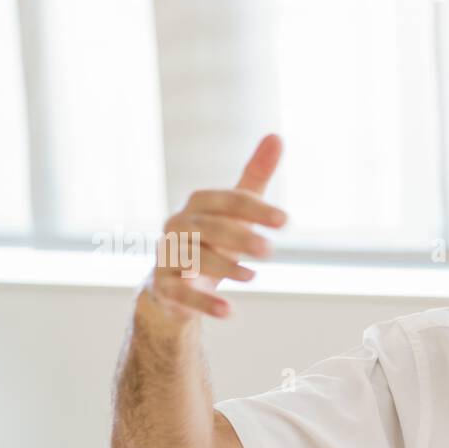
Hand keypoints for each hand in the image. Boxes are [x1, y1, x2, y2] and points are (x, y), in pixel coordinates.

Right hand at [142, 134, 287, 322]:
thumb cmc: (211, 240)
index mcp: (198, 205)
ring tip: (253, 277)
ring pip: (193, 257)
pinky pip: (181, 293)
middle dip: (240, 237)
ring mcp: (167, 255)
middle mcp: (178, 226)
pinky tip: (229, 311)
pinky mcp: (163, 286)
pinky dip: (204, 302)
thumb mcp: (234, 211)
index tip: (285, 222)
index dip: (255, 209)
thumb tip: (277, 136)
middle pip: (209, 227)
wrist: (172, 285)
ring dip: (224, 266)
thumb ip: (254, 177)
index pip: (227, 201)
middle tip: (271, 251)